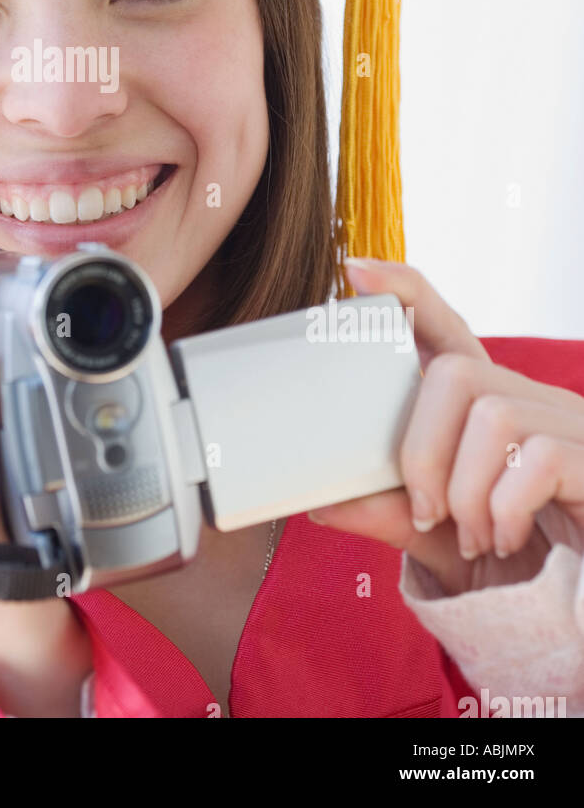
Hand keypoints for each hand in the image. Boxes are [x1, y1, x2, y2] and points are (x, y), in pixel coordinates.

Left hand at [306, 260, 583, 595]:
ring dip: (466, 488)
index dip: (403, 290)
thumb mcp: (439, 535)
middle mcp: (532, 400)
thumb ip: (389, 512)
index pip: (446, 326)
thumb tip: (320, 500)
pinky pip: (541, 457)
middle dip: (423, 448)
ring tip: (472, 538)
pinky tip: (504, 539)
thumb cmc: (517, 561)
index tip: (353, 272)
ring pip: (493, 414)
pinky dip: (506, 506)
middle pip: (457, 373)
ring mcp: (572, 425)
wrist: (578, 605)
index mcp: (488, 403)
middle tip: (427, 511)